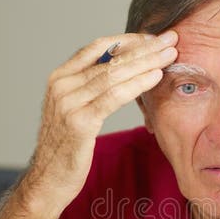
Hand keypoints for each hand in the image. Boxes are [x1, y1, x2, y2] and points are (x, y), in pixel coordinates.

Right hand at [22, 31, 177, 212]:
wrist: (48, 180)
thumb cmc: (67, 148)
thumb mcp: (74, 110)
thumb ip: (89, 89)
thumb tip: (120, 71)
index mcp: (59, 77)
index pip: (97, 47)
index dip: (128, 40)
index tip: (153, 39)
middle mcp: (61, 85)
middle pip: (110, 59)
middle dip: (144, 47)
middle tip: (170, 38)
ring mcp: (68, 103)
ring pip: (115, 75)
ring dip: (146, 62)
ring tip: (170, 54)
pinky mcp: (79, 122)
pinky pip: (114, 97)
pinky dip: (137, 84)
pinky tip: (156, 76)